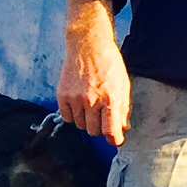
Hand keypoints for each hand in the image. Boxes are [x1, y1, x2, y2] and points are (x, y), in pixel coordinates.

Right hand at [60, 0, 130, 144]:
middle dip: (100, 128)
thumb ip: (123, 108)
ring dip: (87, 121)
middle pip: (94, 131)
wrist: (88, 46)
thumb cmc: (109, 65)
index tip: (115, 141)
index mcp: (111, 98)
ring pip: (80, 126)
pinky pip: (67, 118)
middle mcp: (92, 100)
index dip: (114, 140)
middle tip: (103, 118)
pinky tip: (80, 104)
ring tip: (92, 106)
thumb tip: (123, 129)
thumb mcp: (123, 85)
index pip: (111, 130)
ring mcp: (75, 98)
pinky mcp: (62, 95)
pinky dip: (74, 115)